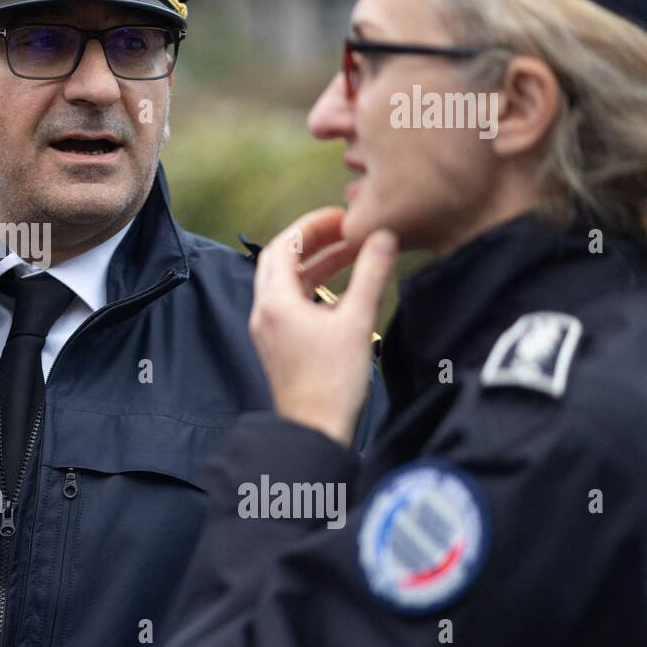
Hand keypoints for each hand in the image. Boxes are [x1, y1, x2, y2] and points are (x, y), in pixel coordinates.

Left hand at [248, 207, 397, 446]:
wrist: (315, 430)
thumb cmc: (334, 382)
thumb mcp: (358, 321)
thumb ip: (371, 274)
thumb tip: (383, 237)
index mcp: (274, 302)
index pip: (283, 246)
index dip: (311, 226)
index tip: (340, 215)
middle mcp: (264, 313)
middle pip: (280, 261)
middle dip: (312, 241)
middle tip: (344, 229)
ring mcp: (269, 330)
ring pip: (287, 283)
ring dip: (316, 264)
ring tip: (351, 252)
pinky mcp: (280, 345)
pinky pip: (292, 303)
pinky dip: (314, 287)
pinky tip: (342, 288)